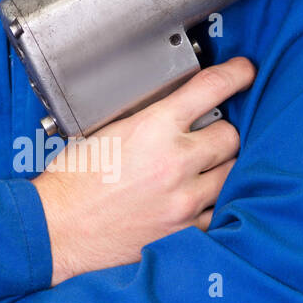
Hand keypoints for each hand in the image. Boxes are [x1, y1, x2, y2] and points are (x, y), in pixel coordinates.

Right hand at [32, 56, 254, 285]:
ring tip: (199, 168)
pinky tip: (194, 196)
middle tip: (205, 135)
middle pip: (231, 135)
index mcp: (154, 128)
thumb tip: (182, 110)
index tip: (244, 72)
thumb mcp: (108, 131)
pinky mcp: (184, 230)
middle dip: (220, 131)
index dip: (236, 74)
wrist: (58, 228)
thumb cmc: (73, 180)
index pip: (212, 88)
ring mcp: (184, 199)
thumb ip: (150, 118)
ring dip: (220, 166)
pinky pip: (219, 209)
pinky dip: (212, 201)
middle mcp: (176, 162)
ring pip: (232, 173)